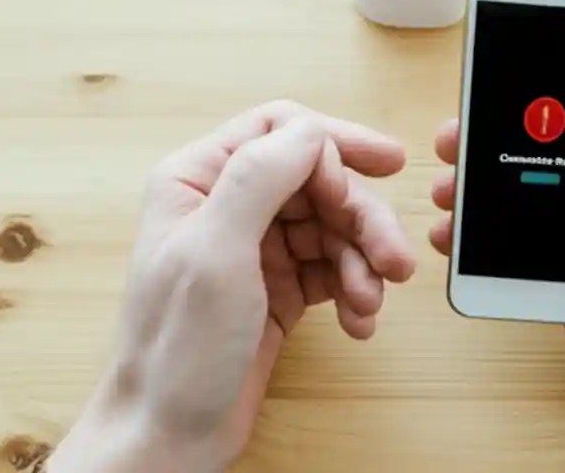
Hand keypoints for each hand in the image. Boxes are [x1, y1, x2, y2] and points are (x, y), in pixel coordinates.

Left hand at [50, 101, 416, 472]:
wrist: (169, 435)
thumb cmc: (175, 350)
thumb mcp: (215, 253)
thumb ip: (259, 179)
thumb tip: (310, 130)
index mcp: (197, 179)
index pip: (281, 130)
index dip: (333, 151)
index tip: (371, 182)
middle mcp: (227, 205)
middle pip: (319, 180)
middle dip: (361, 218)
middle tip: (394, 259)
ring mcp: (254, 248)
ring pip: (333, 226)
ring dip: (363, 260)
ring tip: (371, 302)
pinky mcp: (277, 288)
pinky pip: (333, 269)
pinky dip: (354, 290)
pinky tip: (359, 321)